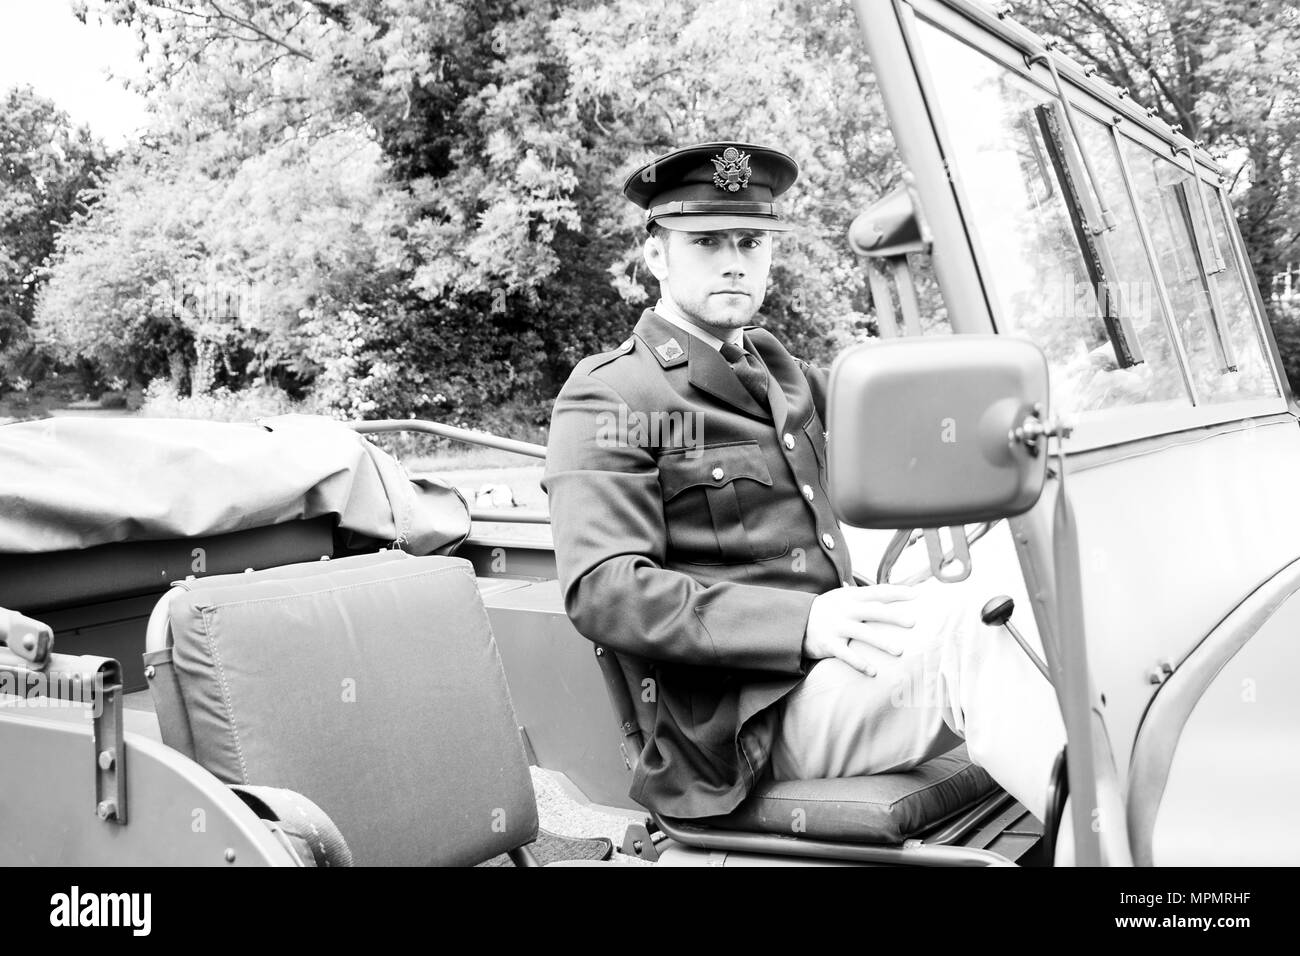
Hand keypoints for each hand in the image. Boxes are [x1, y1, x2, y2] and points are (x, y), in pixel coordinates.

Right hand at [802, 584, 917, 676]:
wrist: (796, 621)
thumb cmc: (828, 610)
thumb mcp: (843, 597)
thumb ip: (866, 596)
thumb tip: (895, 593)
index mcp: (851, 596)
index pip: (876, 592)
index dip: (896, 592)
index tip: (916, 594)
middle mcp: (845, 610)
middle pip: (873, 611)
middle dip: (893, 616)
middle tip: (913, 622)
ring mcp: (836, 626)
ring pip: (862, 634)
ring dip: (882, 642)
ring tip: (900, 651)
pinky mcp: (828, 644)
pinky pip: (846, 654)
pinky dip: (859, 663)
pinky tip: (873, 672)